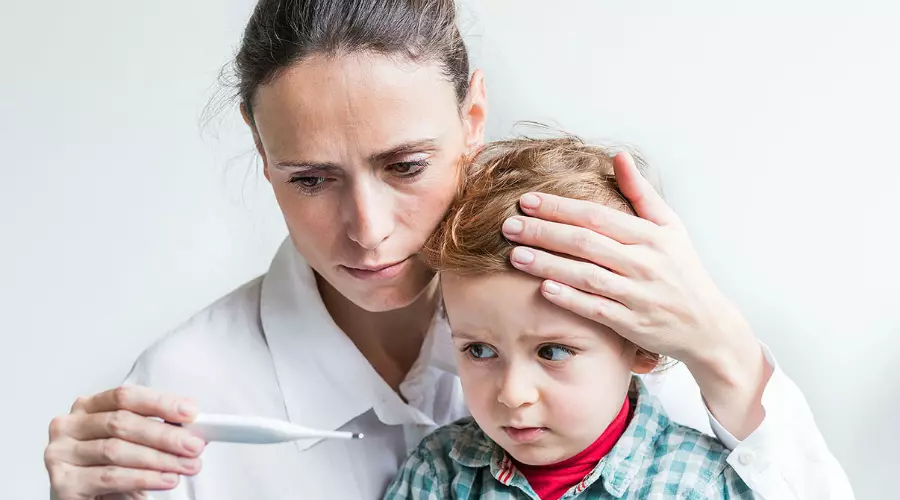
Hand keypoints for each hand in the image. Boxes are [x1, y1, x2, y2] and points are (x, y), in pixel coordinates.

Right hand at [45, 385, 203, 499]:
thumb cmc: (110, 468)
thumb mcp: (133, 443)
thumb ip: (156, 430)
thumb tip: (193, 428)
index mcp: (88, 407)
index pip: (125, 395)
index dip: (159, 402)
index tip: (190, 412)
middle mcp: (70, 425)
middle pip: (122, 423)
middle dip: (164, 436)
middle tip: (193, 446)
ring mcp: (61, 453)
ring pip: (117, 450)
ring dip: (159, 459)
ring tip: (186, 466)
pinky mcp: (63, 482)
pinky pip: (110, 477)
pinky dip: (143, 478)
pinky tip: (165, 479)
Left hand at [501, 152, 768, 437]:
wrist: (707, 325)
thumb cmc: (682, 270)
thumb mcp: (670, 227)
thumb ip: (641, 193)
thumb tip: (619, 156)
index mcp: (650, 236)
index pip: (596, 216)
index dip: (559, 207)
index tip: (527, 200)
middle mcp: (644, 263)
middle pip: (585, 242)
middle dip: (544, 232)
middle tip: (508, 226)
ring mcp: (638, 294)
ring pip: (586, 275)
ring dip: (548, 264)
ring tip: (516, 256)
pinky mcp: (632, 324)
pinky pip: (596, 309)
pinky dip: (570, 299)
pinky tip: (544, 289)